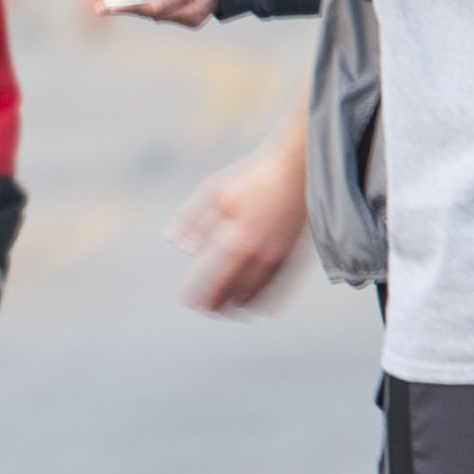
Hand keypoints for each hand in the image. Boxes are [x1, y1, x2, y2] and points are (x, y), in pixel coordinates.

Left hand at [102, 0, 217, 26]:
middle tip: (99, 8)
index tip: (113, 6)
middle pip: (148, 15)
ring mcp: (182, 16)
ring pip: (150, 13)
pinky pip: (155, 8)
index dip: (132, 8)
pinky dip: (139, 4)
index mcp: (190, 15)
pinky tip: (123, 2)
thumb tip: (155, 8)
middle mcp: (184, 19)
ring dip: (128, 8)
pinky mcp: (179, 10)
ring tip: (104, 7)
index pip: (155, 12)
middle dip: (124, 10)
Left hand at [165, 140, 306, 314]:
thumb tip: (176, 245)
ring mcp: (278, 257)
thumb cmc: (250, 174)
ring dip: (238, 305)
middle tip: (204, 308)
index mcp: (233, 238)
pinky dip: (263, 299)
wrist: (296, 165)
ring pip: (255, 296)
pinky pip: (278, 289)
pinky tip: (254, 301)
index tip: (186, 301)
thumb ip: (190, 219)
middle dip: (215, 304)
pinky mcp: (294, 255)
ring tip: (226, 308)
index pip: (208, 280)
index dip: (195, 294)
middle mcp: (257, 254)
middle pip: (231, 294)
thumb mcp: (212, 190)